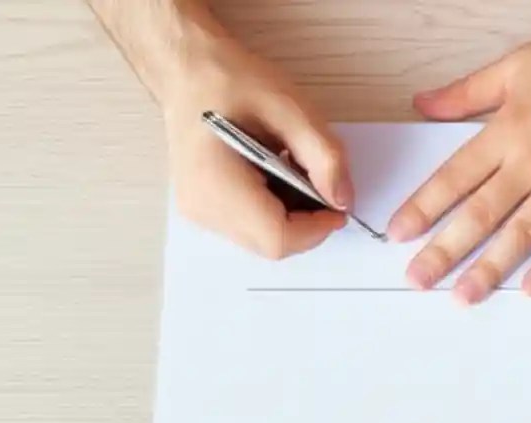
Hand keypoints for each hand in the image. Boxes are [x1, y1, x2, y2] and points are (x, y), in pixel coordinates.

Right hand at [163, 34, 350, 258]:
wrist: (186, 70)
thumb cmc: (230, 80)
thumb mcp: (290, 108)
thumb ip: (324, 156)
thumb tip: (343, 200)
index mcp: (217, 183)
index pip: (277, 237)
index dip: (316, 229)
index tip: (336, 204)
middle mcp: (203, 207)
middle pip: (270, 244)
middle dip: (306, 223)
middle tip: (319, 183)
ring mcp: (199, 212)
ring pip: (261, 239)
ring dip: (292, 216)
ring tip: (293, 171)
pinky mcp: (203, 208)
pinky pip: (249, 226)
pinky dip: (274, 209)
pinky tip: (275, 174)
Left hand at [387, 3, 530, 302]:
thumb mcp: (516, 64)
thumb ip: (467, 92)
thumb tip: (423, 104)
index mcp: (507, 129)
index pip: (454, 177)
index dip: (423, 207)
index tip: (398, 233)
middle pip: (480, 214)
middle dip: (445, 251)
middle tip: (419, 279)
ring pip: (522, 233)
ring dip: (491, 268)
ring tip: (465, 295)